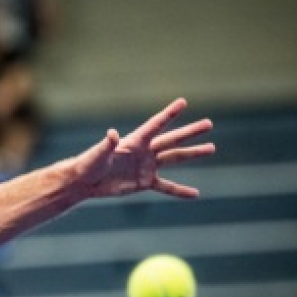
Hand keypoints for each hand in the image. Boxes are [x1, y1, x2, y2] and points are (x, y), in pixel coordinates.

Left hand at [74, 98, 214, 198]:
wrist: (85, 182)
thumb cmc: (89, 164)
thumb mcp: (98, 154)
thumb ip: (107, 145)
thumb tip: (112, 134)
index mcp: (135, 141)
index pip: (156, 125)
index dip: (169, 114)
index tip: (183, 102)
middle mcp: (144, 151)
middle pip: (172, 139)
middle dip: (190, 132)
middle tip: (209, 123)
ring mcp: (146, 166)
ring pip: (174, 159)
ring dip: (192, 154)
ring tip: (211, 148)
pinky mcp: (144, 182)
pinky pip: (166, 186)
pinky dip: (180, 190)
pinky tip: (195, 194)